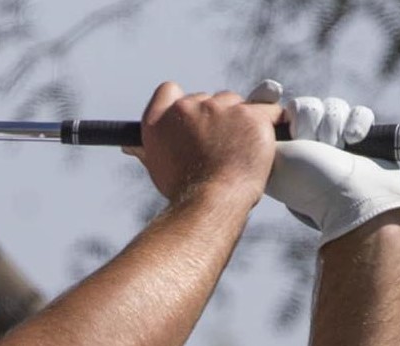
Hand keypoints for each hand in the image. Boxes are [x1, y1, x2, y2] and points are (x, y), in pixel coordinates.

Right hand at [126, 82, 281, 203]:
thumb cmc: (184, 190)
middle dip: (218, 118)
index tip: (193, 120)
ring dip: (241, 122)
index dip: (184, 103)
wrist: (211, 202)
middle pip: (208, 99)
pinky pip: (268, 111)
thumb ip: (149, 148)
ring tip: (238, 153)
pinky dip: (270, 123)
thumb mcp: (158, 167)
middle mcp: (187, 107)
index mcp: (159, 119)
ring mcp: (219, 108)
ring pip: (237, 104)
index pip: (169, 91)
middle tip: (221, 148)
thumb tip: (129, 146)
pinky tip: (264, 140)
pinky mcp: (249, 114)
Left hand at [247, 79, 399, 245]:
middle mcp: (305, 142)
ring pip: (333, 106)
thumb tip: (257, 110)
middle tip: (312, 143)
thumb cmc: (310, 181)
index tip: (273, 91)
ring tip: (336, 146)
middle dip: (310, 121)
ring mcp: (334, 141)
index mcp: (280, 147)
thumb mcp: (273, 156)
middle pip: (306, 105)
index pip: (274, 110)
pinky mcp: (359, 139)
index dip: (272, 97)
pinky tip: (354, 141)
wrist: (354, 199)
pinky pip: (358, 112)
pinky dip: (357, 124)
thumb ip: (261, 132)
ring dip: (334, 125)